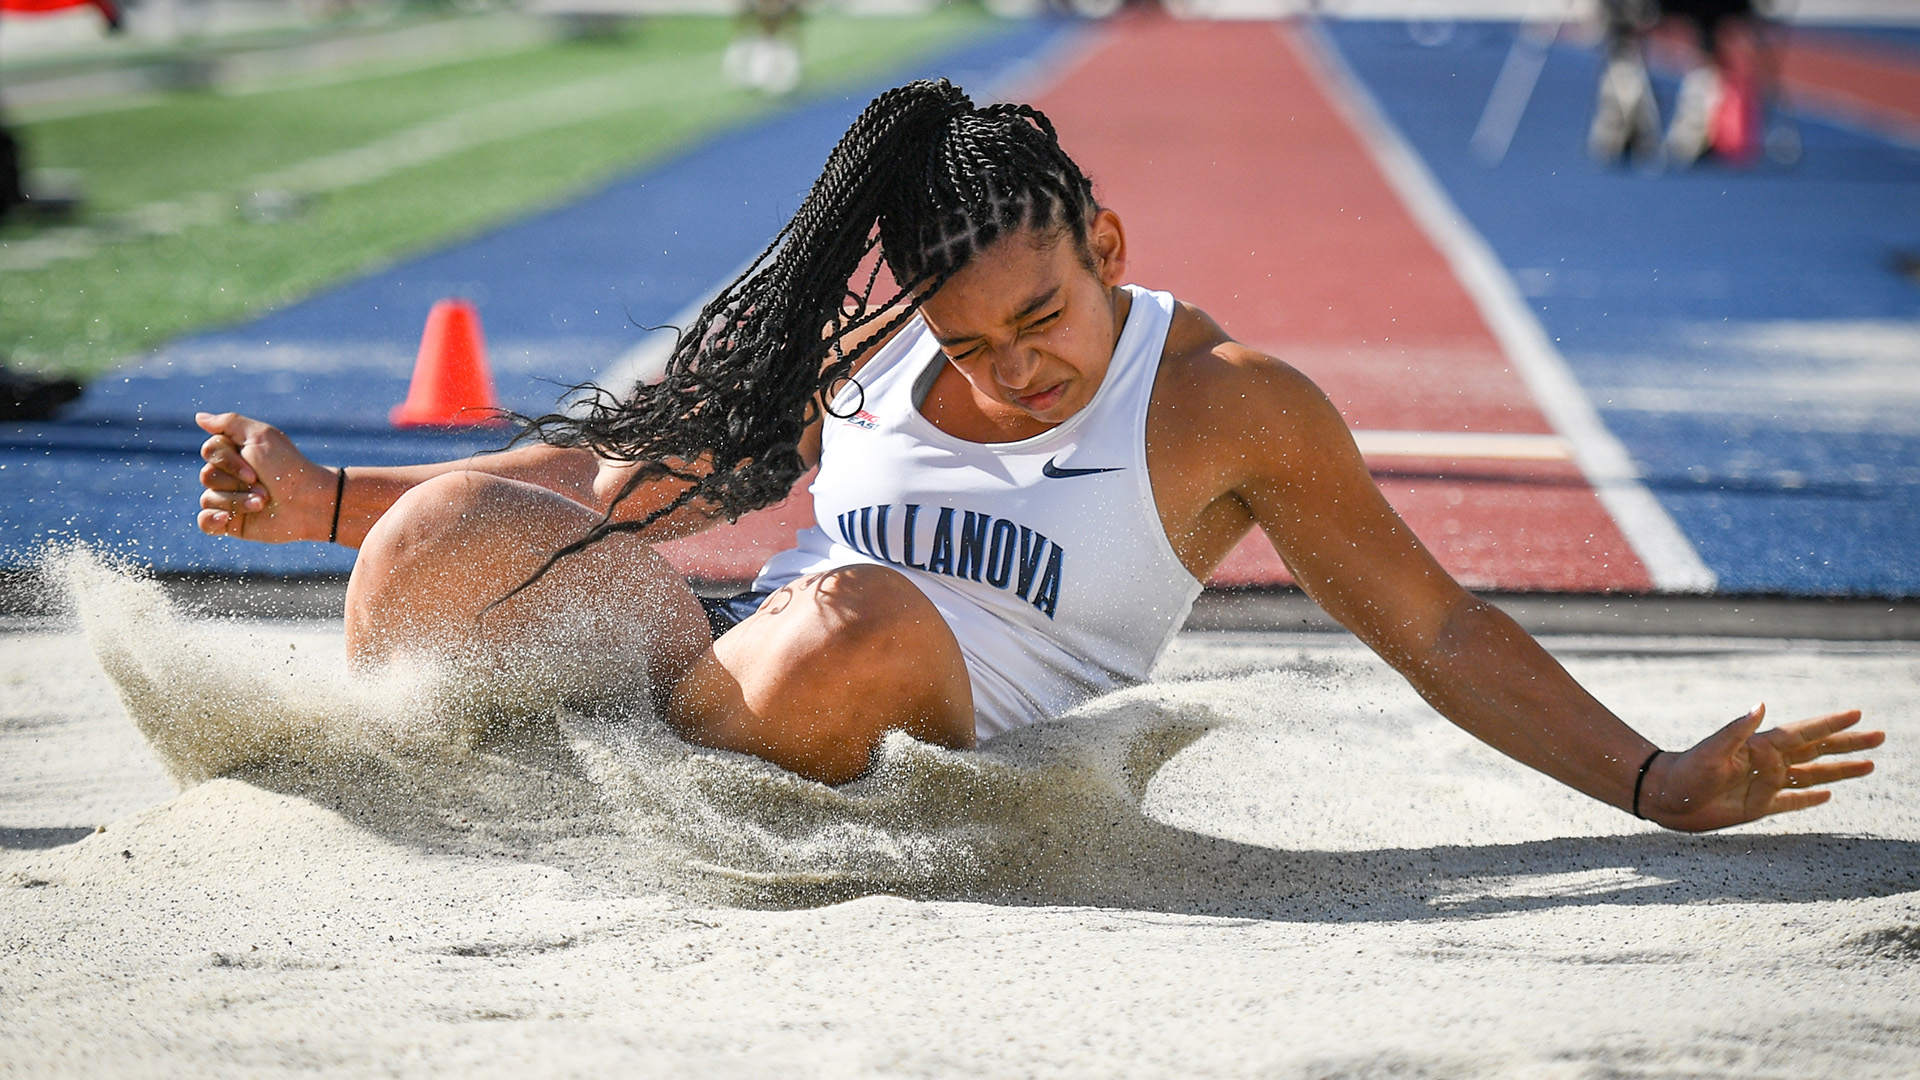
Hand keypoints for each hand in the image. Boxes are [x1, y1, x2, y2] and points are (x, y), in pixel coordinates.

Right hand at [195, 412, 336, 543]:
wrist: (309, 502)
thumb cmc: (287, 467)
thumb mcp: (261, 436)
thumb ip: (229, 423)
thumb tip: (199, 417)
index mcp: (234, 453)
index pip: (209, 451)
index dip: (229, 461)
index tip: (256, 469)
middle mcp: (228, 475)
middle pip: (206, 475)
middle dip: (236, 482)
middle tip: (263, 486)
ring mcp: (227, 499)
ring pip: (208, 499)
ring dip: (238, 501)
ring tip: (263, 503)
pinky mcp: (230, 522)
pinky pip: (204, 521)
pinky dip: (211, 520)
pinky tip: (225, 518)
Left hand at [1641, 704, 1883, 832]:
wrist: (1664, 797)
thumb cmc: (1685, 772)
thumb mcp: (1711, 751)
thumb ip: (1737, 730)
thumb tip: (1760, 706)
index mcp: (1761, 748)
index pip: (1804, 734)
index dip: (1830, 724)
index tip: (1857, 714)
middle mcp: (1768, 764)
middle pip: (1817, 752)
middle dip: (1848, 745)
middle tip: (1879, 737)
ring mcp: (1765, 785)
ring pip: (1812, 775)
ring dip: (1839, 771)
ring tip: (1868, 765)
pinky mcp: (1757, 806)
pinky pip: (1791, 802)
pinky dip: (1810, 799)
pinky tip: (1828, 795)